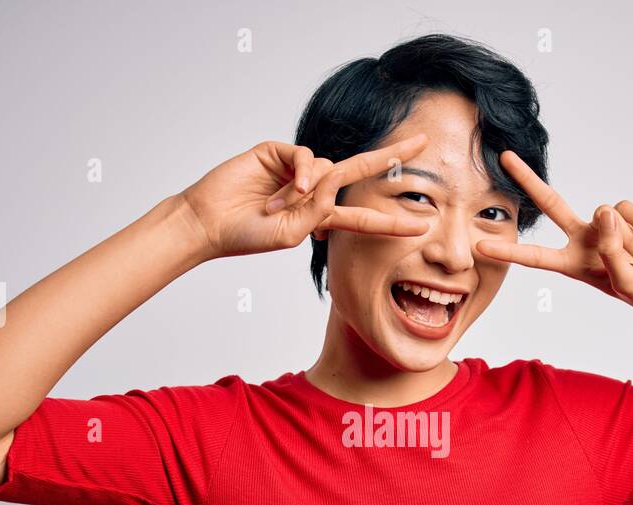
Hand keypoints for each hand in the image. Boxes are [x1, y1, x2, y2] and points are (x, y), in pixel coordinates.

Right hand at [178, 134, 430, 260]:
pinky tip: (291, 188)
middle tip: (423, 141)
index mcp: (318, 217)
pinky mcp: (277, 152)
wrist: (209, 222)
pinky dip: (303, 172)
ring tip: (275, 207)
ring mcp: (295, 170)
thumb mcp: (290, 234)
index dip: (393, 222)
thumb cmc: (246, 235)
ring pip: (327, 168)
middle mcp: (312, 191)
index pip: (363, 218)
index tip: (423, 226)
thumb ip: (317, 211)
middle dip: (391, 156)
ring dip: (308, 191)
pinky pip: (306, 156)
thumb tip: (333, 182)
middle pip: (360, 171)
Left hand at [476, 151, 632, 316]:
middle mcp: (581, 239)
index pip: (535, 256)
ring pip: (608, 215)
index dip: (509, 252)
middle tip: (504, 156)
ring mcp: (603, 224)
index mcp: (572, 264)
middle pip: (550, 203)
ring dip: (630, 242)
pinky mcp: (624, 213)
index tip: (480, 247)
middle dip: (528, 179)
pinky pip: (629, 210)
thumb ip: (612, 251)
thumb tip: (604, 212)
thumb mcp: (626, 283)